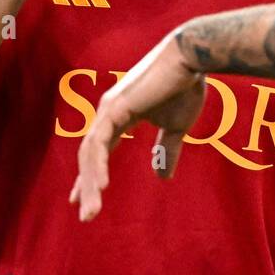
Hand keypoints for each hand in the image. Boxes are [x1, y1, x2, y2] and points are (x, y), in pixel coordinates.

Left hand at [70, 31, 205, 220]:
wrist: (191, 59)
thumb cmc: (186, 86)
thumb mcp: (176, 126)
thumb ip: (165, 150)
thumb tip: (163, 178)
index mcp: (120, 114)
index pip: (99, 149)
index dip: (91, 175)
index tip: (82, 198)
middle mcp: (108, 111)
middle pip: (90, 155)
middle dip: (86, 186)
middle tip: (86, 215)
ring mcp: (109, 109)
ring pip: (90, 154)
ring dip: (90, 184)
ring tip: (90, 211)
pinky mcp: (115, 108)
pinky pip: (99, 143)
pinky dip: (97, 166)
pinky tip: (101, 187)